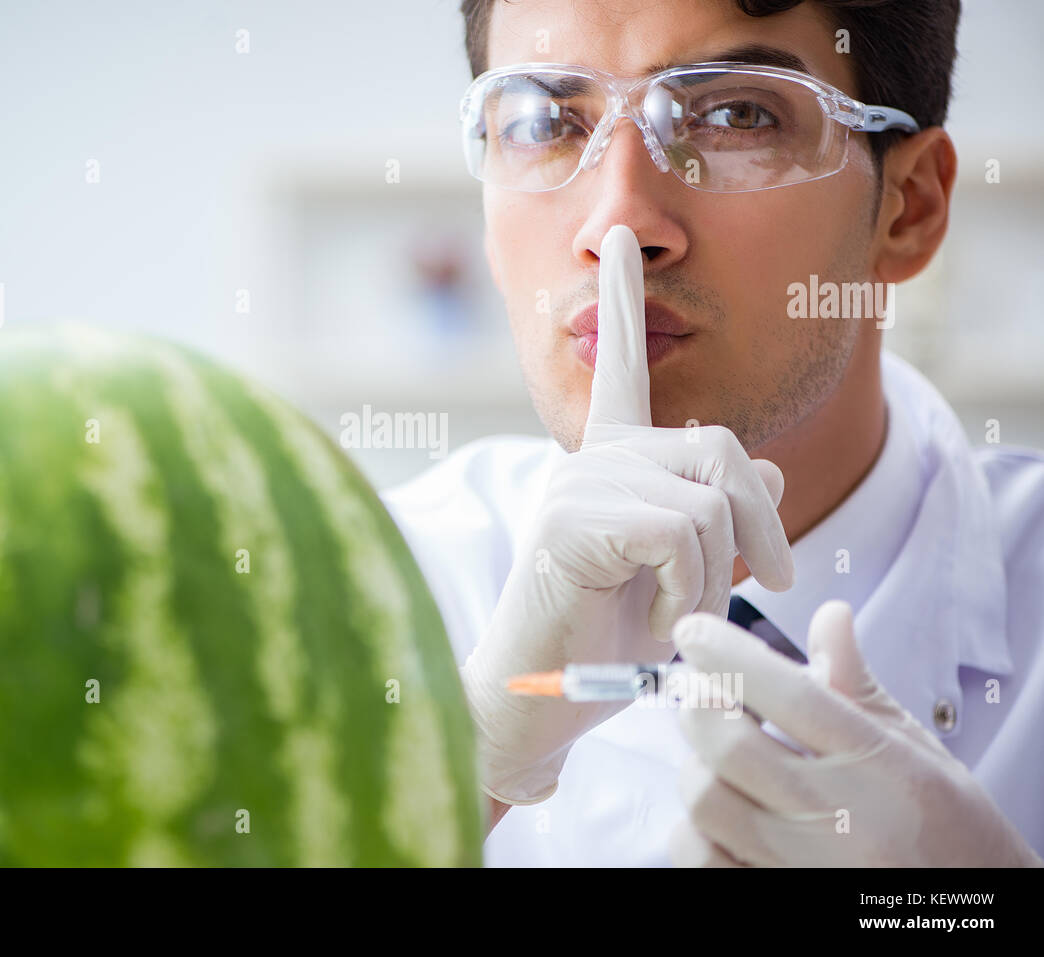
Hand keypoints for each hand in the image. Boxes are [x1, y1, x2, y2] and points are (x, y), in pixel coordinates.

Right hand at [460, 225, 795, 805]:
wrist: (538, 702)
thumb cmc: (605, 640)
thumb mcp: (685, 577)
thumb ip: (724, 518)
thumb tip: (774, 476)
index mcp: (610, 461)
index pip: (620, 366)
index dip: (621, 298)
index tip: (620, 237)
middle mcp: (589, 457)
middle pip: (721, 448)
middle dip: (760, 525)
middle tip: (766, 585)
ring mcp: (575, 482)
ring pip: (707, 500)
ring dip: (716, 577)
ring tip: (679, 616)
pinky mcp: (570, 518)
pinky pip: (679, 533)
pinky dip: (688, 590)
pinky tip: (654, 619)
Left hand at [668, 599, 1043, 865]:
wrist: (973, 911)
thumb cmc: (949, 828)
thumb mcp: (917, 750)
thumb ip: (857, 685)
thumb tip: (828, 615)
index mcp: (882, 767)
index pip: (791, 695)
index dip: (730, 655)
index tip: (694, 632)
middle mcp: (844, 819)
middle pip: (732, 747)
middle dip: (698, 704)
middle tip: (692, 686)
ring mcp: (807, 866)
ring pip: (707, 803)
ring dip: (694, 763)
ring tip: (708, 749)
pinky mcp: (778, 896)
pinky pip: (702, 858)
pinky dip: (692, 826)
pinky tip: (715, 806)